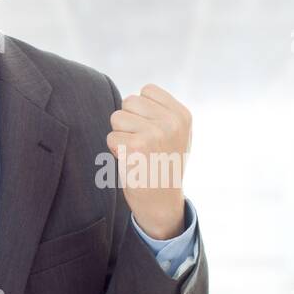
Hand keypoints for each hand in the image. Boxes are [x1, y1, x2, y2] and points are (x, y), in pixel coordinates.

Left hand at [106, 83, 190, 238]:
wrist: (162, 202)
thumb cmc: (165, 165)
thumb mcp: (177, 134)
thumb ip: (162, 112)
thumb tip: (137, 96)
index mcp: (182, 115)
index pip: (147, 90)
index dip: (141, 109)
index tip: (151, 130)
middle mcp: (171, 122)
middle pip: (129, 101)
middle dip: (128, 121)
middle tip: (141, 144)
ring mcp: (154, 134)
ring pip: (117, 118)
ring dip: (120, 135)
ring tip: (136, 152)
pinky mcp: (136, 148)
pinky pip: (111, 137)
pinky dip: (115, 151)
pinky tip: (130, 162)